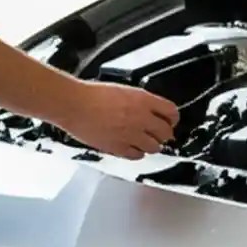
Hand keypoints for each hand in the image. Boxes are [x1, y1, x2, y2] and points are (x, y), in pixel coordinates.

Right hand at [58, 82, 179, 160]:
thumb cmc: (92, 95)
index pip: (171, 112)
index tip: (170, 121)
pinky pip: (137, 156)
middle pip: (166, 133)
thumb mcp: (124, 91)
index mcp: (143, 100)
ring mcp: (130, 135)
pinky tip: (131, 147)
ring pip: (154, 147)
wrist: (74, 105)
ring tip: (143, 141)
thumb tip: (153, 112)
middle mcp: (140, 118)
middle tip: (159, 134)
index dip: (172, 119)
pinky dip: (137, 153)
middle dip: (164, 134)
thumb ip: (141, 102)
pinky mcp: (119, 148)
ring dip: (151, 145)